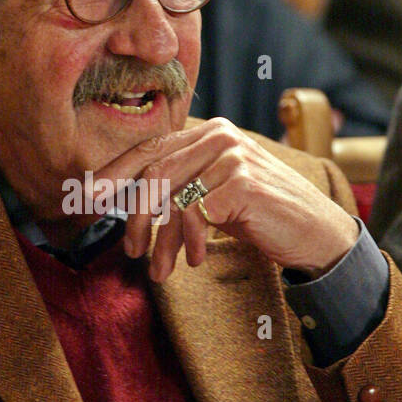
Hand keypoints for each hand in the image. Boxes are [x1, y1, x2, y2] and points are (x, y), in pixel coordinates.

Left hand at [94, 117, 358, 281]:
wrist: (315, 234)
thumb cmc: (261, 217)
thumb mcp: (213, 199)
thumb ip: (178, 193)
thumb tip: (126, 211)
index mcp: (208, 133)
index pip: (150, 149)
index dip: (114, 173)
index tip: (85, 197)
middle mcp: (219, 136)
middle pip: (154, 172)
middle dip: (135, 216)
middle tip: (130, 250)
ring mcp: (232, 155)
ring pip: (171, 195)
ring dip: (162, 239)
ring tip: (160, 269)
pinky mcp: (242, 181)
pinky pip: (195, 212)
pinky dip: (188, 241)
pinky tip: (195, 260)